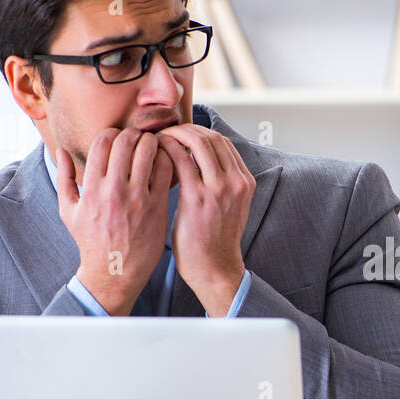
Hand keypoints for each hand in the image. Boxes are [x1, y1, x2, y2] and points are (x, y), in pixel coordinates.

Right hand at [55, 127, 173, 315]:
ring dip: (152, 142)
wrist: (114, 271)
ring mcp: (138, 198)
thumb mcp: (68, 211)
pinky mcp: (157, 207)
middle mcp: (114, 190)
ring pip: (149, 151)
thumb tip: (62, 151)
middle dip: (134, 133)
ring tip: (152, 146)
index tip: (118, 137)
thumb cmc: (90, 241)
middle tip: (138, 138)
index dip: (112, 132)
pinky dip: (167, 159)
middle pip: (127, 141)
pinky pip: (166, 170)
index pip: (103, 141)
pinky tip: (165, 162)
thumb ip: (64, 179)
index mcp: (91, 188)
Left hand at [155, 124, 254, 315]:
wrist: (214, 269)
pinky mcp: (198, 197)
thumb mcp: (230, 207)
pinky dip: (166, 149)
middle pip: (211, 136)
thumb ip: (222, 184)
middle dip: (185, 129)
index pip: (223, 141)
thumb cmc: (215, 241)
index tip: (180, 135)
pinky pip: (180, 159)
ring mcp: (219, 188)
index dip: (199, 132)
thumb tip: (201, 163)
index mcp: (245, 181)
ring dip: (174, 135)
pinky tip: (154, 153)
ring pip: (197, 141)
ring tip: (158, 140)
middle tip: (165, 133)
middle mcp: (236, 181)